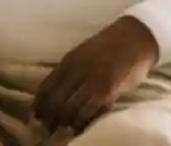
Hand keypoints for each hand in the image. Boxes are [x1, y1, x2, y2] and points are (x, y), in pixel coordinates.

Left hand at [32, 16, 159, 135]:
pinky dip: (82, 122)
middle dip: (48, 118)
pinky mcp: (109, 89)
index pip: (46, 87)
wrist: (135, 37)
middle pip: (55, 100)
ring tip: (61, 133)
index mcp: (69, 61)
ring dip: (64, 123)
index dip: (38, 105)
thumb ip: (70, 71)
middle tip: (46, 130)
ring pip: (70, 108)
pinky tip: (79, 128)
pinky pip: (90, 110)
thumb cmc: (109, 46)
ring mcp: (93, 80)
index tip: (34, 117)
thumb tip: (55, 93)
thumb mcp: (83, 54)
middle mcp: (77, 70)